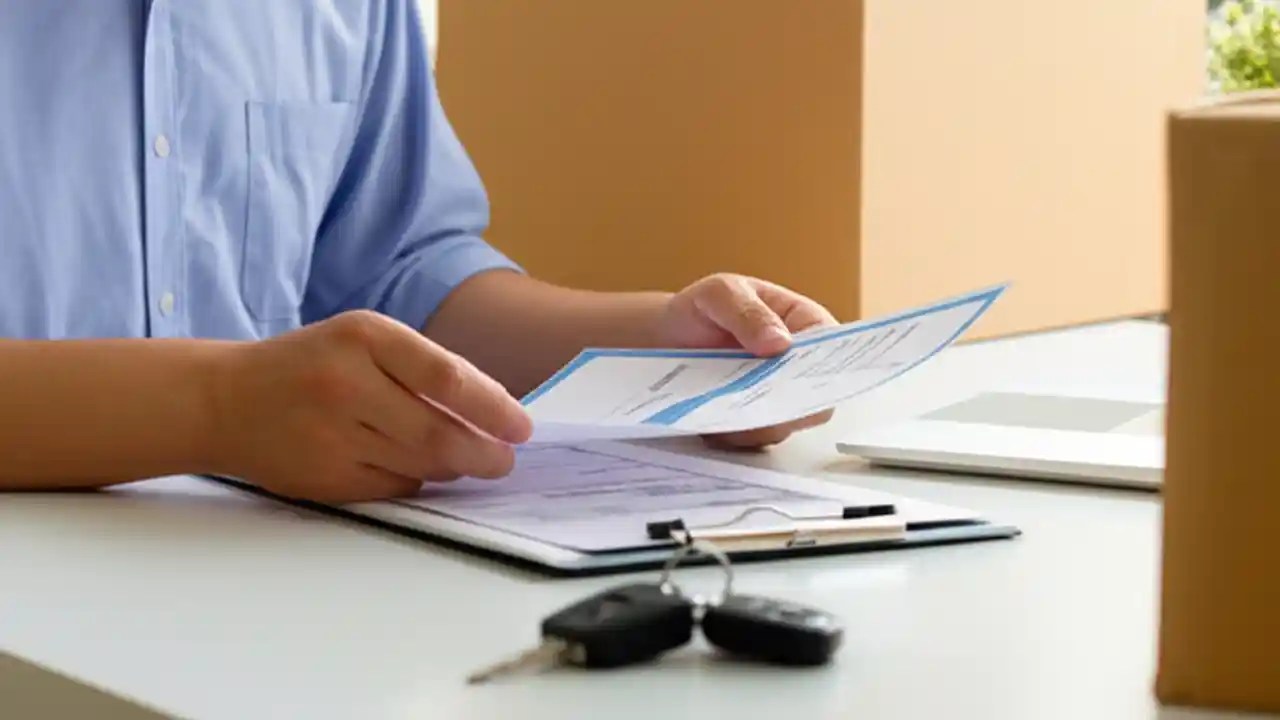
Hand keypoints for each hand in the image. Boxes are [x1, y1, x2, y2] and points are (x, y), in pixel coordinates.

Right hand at [208, 310, 531, 502]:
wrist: (226, 400)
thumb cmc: (311, 365)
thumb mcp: (363, 340)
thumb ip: (423, 367)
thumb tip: (495, 410)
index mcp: (363, 337)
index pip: (446, 377)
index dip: (493, 407)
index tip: (522, 427)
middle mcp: (345, 384)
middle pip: (438, 431)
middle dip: (484, 452)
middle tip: (505, 459)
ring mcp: (332, 435)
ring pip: (421, 464)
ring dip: (455, 467)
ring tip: (469, 460)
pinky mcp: (325, 478)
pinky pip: (394, 486)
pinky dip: (417, 480)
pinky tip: (417, 467)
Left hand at [657, 273, 838, 448]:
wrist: (666, 336)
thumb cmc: (703, 307)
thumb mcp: (721, 294)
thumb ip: (748, 312)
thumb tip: (780, 343)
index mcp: (805, 324)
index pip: (833, 351)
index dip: (823, 369)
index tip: (795, 379)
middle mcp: (799, 365)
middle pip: (817, 398)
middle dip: (789, 407)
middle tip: (754, 402)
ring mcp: (778, 396)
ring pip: (788, 424)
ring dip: (758, 425)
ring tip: (725, 412)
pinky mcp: (756, 420)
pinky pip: (757, 439)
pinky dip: (736, 436)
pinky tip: (714, 424)